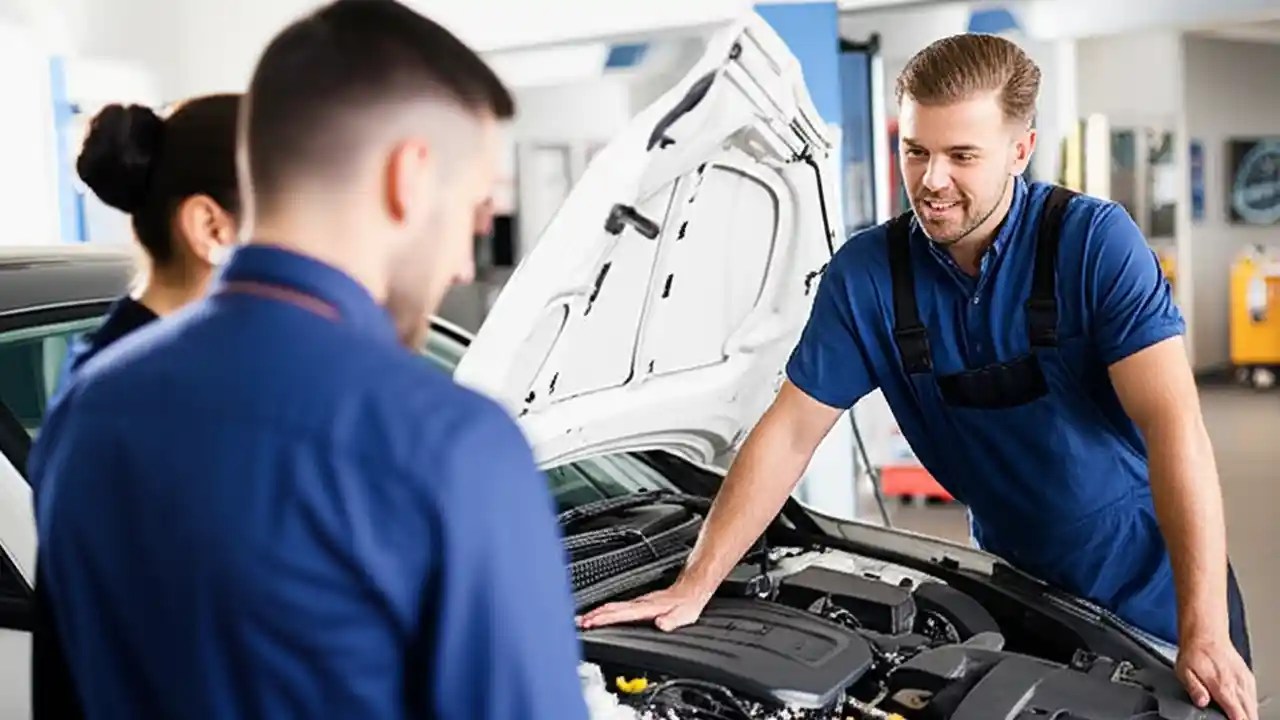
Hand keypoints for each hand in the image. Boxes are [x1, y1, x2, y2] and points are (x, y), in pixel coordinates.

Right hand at [575, 581, 712, 631]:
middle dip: (593, 615)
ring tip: (584, 619)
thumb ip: (671, 620)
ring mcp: (639, 602)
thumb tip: (661, 624)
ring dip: (597, 612)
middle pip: (611, 608)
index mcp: (646, 608)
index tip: (589, 623)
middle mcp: (640, 603)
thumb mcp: (684, 615)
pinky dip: (606, 611)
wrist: (692, 588)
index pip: (620, 613)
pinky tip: (603, 614)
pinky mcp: (640, 603)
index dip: (604, 619)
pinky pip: (619, 606)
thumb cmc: (687, 604)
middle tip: (578, 623)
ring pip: (613, 606)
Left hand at [1176, 632, 1256, 719]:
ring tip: (1239, 717)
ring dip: (1248, 713)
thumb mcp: (1184, 671)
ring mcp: (1244, 680)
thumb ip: (1194, 689)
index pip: (1238, 714)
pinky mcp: (1246, 675)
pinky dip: (1250, 703)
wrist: (1206, 633)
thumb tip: (1201, 702)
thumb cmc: (1194, 651)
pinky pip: (1254, 695)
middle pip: (1249, 712)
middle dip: (1244, 719)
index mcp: (1222, 686)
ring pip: (1253, 705)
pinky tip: (1244, 707)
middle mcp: (1236, 684)